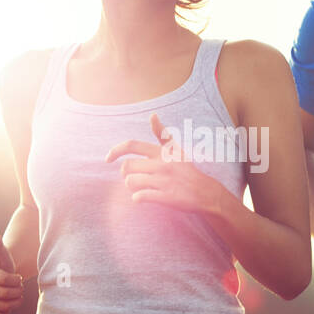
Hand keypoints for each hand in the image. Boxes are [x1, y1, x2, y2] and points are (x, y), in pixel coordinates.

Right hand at [0, 227, 23, 313]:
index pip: (5, 280)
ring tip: (16, 298)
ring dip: (14, 304)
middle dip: (17, 293)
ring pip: (1, 307)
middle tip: (19, 289)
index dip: (17, 281)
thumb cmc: (3, 266)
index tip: (18, 278)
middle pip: (4, 294)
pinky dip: (4, 313)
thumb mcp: (4, 255)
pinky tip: (5, 306)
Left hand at [104, 113, 225, 213]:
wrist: (205, 193)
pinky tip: (144, 198)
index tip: (107, 158)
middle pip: (127, 166)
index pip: (132, 145)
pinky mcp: (166, 196)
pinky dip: (137, 199)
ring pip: (130, 182)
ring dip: (131, 187)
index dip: (115, 150)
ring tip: (141, 188)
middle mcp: (162, 164)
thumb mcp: (177, 149)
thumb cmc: (187, 170)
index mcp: (162, 152)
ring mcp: (164, 180)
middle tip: (134, 178)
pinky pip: (139, 197)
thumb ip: (162, 133)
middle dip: (126, 174)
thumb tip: (152, 114)